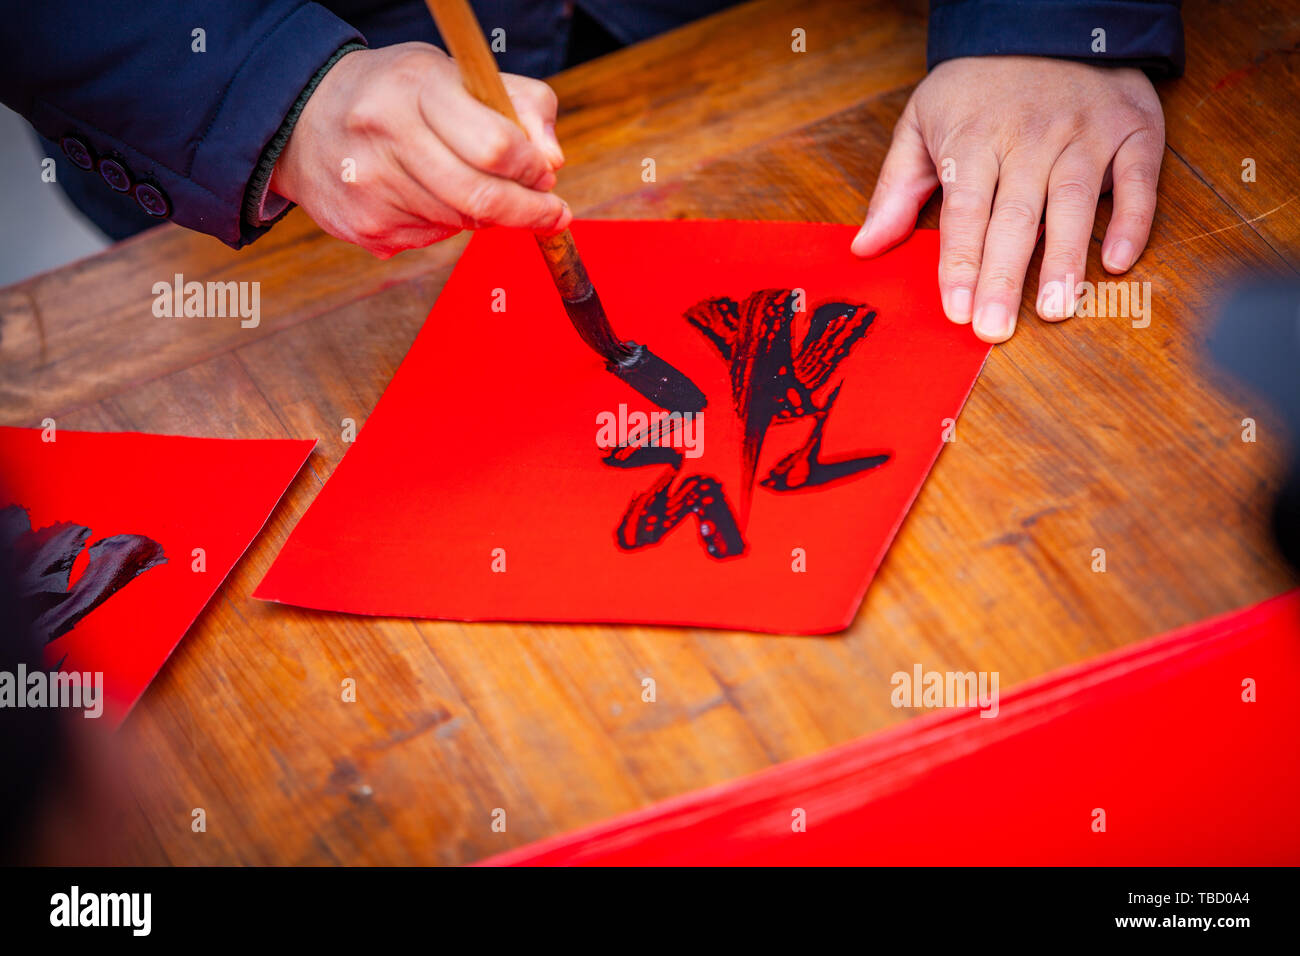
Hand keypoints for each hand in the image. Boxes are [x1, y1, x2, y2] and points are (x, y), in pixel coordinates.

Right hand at [270, 42, 570, 257]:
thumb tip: (553, 161)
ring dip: (483, 215)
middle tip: (550, 212)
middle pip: (482, 198)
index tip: (545, 175)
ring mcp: (371, 186)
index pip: (496, 146)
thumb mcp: (458, 75)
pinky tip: (425, 195)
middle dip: (528, 211)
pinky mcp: (364, 226)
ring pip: (460, 223)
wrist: (304, 120)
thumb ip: (521, 104)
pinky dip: (445, 224)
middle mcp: (385, 134)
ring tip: (468, 185)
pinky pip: (431, 238)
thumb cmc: (398, 95)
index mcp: (416, 87)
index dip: (532, 169)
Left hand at [851, 56, 1164, 342]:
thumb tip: (866, 246)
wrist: (1048, 20)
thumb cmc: (977, 86)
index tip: (956, 309)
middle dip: (1004, 277)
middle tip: (995, 329)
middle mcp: (1031, 138)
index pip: (965, 211)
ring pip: (1073, 203)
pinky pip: (1137, 180)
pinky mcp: (1133, 130)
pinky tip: (1116, 262)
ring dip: (1065, 260)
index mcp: (975, 139)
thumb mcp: (921, 121)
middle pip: (1015, 218)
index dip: (960, 262)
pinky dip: (1131, 220)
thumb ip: (896, 187)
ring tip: (1056, 310)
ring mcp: (1085, 133)